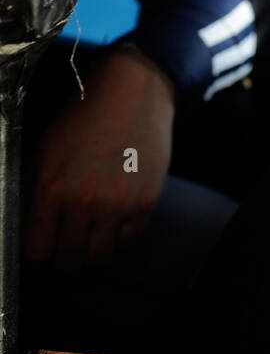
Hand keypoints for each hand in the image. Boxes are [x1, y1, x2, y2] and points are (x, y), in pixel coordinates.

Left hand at [25, 46, 175, 270]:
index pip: (38, 250)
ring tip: (90, 234)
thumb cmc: (87, 117)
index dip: (40, 248)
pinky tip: (113, 217)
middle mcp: (85, 201)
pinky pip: (128, 241)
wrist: (133, 93)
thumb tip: (38, 226)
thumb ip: (41, 192)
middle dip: (64, 254)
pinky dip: (118, 236)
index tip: (44, 243)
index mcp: (52, 187)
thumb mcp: (48, 150)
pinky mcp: (146, 203)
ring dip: (92, 251)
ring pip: (99, 257)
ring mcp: (119, 205)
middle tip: (67, 242)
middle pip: (69, 259)